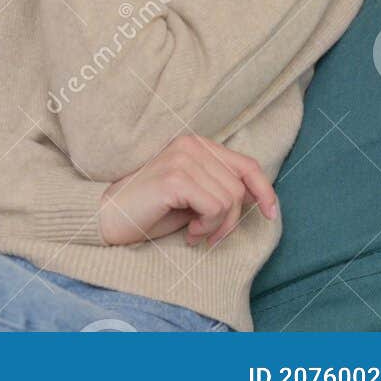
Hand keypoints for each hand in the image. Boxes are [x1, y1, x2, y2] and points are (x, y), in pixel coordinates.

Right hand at [97, 134, 278, 247]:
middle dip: (231, 220)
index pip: (247, 165)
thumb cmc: (151, 210)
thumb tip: (257, 198)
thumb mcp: (193, 195)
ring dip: (216, 226)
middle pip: (240, 188)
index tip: (271, 214)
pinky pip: (215, 207)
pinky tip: (189, 232)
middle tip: (209, 235)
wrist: (109, 217)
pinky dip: (207, 227)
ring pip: (230, 200)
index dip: (265, 191)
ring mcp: (182, 159)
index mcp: (197, 144)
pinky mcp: (175, 178)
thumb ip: (219, 187)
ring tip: (195, 232)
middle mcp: (191, 145)